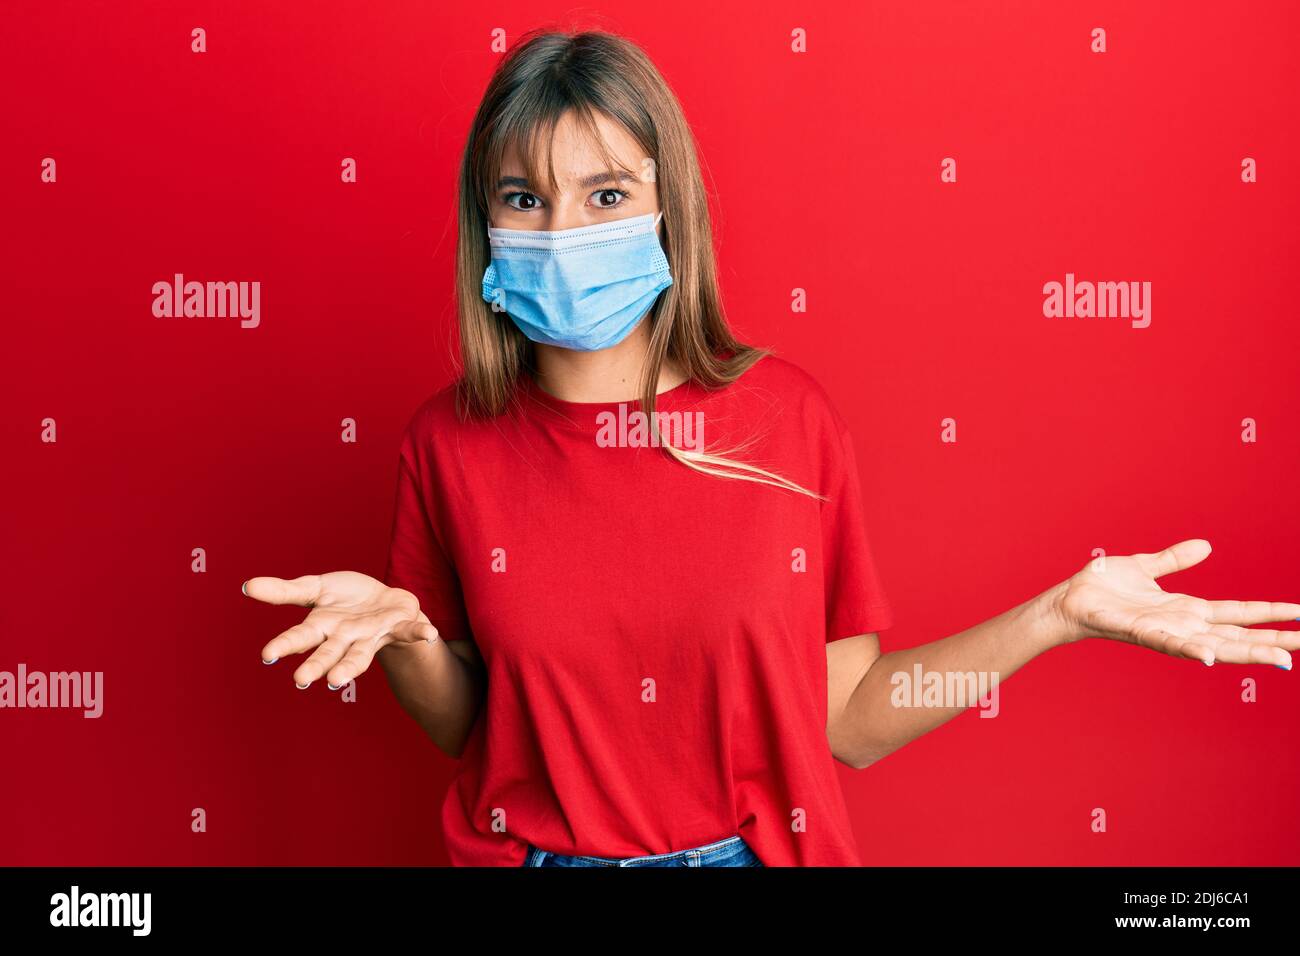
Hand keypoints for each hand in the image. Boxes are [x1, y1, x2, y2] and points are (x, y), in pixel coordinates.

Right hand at [243, 571, 437, 688]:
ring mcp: (373, 635)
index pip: (301, 636)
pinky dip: (420, 635)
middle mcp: (346, 637)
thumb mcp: (316, 589)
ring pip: (361, 654)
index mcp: (324, 626)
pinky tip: (430, 636)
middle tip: (301, 681)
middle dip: (316, 666)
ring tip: (338, 681)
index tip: (267, 655)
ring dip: (351, 667)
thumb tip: (247, 587)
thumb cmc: (347, 600)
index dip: (285, 645)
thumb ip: (285, 592)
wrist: (385, 602)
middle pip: (329, 653)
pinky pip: (410, 632)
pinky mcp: (399, 626)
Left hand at [1051, 539, 1298, 667]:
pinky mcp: (1139, 632)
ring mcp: (1164, 631)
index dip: (1270, 614)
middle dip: (1274, 641)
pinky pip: (1168, 643)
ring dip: (1246, 652)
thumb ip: (1175, 559)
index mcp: (1187, 610)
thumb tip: (1206, 545)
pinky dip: (1189, 650)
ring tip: (1282, 659)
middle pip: (1237, 635)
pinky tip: (1210, 656)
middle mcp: (1182, 625)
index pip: (1239, 613)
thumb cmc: (1104, 588)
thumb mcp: (1145, 566)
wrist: (1069, 599)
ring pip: (1214, 645)